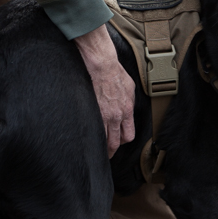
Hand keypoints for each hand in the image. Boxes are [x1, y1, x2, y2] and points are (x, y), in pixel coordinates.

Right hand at [74, 23, 135, 156]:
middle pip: (115, 142)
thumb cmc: (115, 72)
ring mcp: (103, 115)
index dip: (122, 141)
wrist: (102, 65)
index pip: (128, 135)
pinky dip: (91, 135)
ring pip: (103, 139)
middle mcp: (116, 116)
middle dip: (111, 150)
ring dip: (100, 145)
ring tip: (96, 149)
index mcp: (127, 110)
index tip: (118, 142)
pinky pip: (92, 129)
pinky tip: (87, 136)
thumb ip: (129, 101)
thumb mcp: (130, 87)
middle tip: (106, 153)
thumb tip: (127, 109)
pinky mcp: (92, 111)